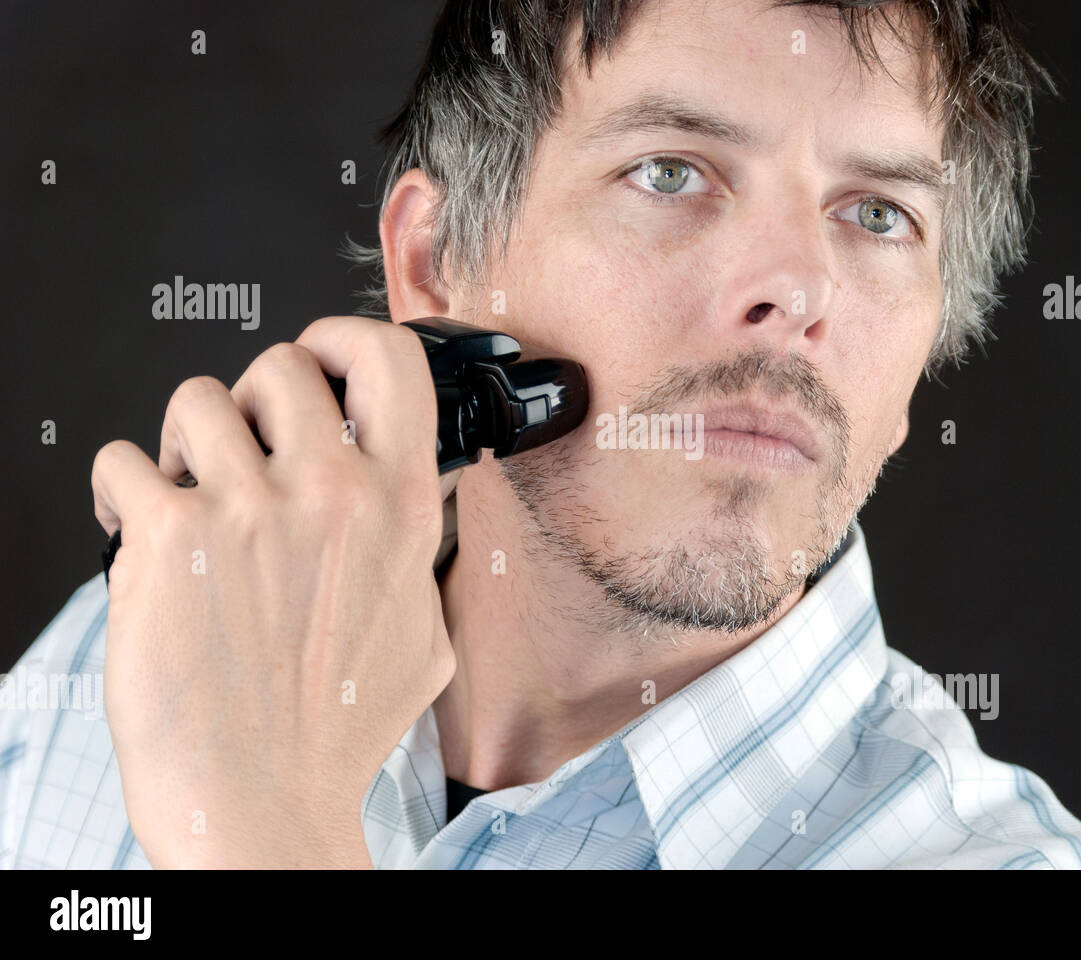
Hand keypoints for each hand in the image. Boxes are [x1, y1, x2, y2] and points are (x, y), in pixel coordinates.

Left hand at [90, 316, 457, 867]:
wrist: (259, 800)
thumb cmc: (336, 731)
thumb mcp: (424, 634)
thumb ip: (417, 554)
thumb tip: (416, 508)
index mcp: (398, 509)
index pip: (390, 361)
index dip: (346, 339)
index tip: (322, 355)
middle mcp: (330, 495)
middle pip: (280, 366)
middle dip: (254, 402)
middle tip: (243, 452)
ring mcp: (248, 512)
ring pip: (194, 399)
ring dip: (182, 441)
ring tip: (186, 494)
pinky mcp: (168, 539)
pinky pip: (120, 462)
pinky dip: (119, 488)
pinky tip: (137, 530)